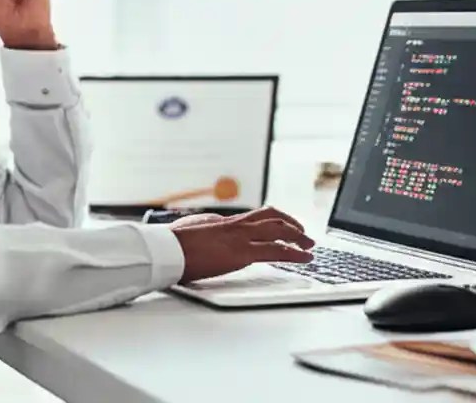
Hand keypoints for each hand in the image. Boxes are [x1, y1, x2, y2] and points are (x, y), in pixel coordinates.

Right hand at [171, 206, 315, 282]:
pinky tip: (304, 258)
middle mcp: (236, 225)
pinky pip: (276, 251)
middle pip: (273, 217)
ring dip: (298, 237)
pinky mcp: (242, 253)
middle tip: (304, 234)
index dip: (274, 221)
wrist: (166, 250)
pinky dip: (295, 254)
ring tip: (309, 245)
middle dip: (292, 225)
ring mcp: (240, 237)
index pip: (257, 217)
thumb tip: (211, 231)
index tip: (282, 227)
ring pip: (279, 231)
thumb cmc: (173, 244)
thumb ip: (207, 230)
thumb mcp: (193, 232)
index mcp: (224, 221)